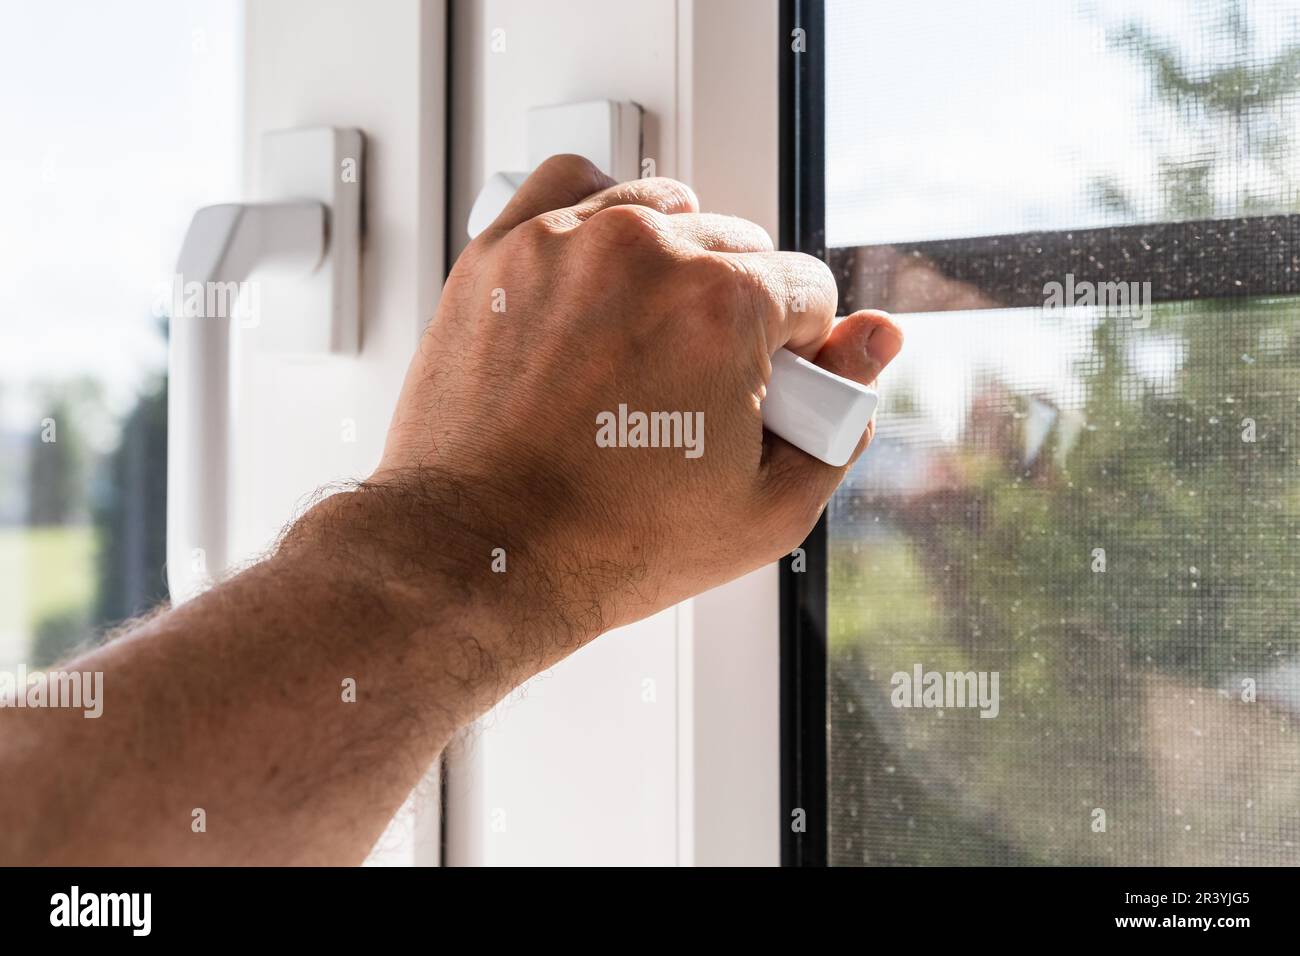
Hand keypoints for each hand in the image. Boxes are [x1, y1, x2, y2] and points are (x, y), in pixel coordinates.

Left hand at [372, 155, 901, 658]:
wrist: (481, 554)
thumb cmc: (609, 543)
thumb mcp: (768, 509)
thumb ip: (845, 415)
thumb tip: (876, 341)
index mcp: (725, 304)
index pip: (808, 289)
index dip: (797, 350)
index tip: (755, 391)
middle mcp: (647, 252)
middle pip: (739, 248)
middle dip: (735, 311)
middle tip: (692, 387)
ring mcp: (567, 242)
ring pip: (664, 211)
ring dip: (672, 260)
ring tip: (642, 339)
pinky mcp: (503, 250)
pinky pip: (572, 184)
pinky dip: (595, 216)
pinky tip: (598, 274)